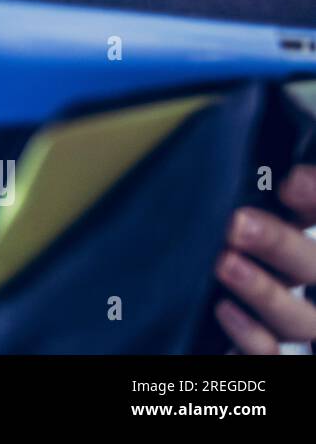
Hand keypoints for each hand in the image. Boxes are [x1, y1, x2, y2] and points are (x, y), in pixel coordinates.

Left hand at [212, 164, 315, 352]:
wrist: (246, 307)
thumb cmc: (260, 246)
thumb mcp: (272, 214)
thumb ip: (291, 195)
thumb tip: (286, 175)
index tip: (289, 182)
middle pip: (315, 268)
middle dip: (281, 245)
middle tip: (238, 224)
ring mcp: (302, 321)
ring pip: (301, 320)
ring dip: (264, 292)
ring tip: (225, 265)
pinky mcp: (273, 350)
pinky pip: (272, 355)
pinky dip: (253, 337)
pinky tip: (224, 310)